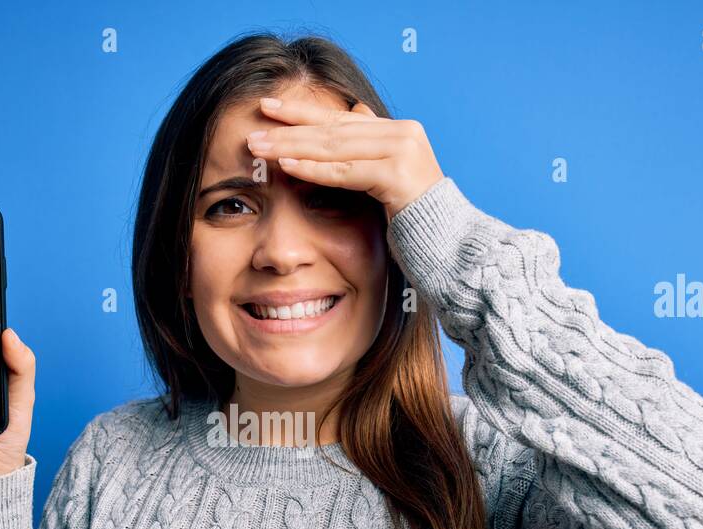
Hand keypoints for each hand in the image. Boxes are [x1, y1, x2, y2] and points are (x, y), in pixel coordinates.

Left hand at [243, 96, 444, 221]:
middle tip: (252, 129)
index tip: (267, 107)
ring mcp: (403, 152)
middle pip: (333, 129)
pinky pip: (345, 172)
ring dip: (290, 146)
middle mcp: (403, 134)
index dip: (302, 112)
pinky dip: (312, 168)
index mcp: (399, 131)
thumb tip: (355, 110)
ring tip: (257, 146)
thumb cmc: (415, 221)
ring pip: (334, 147)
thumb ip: (371, 148)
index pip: (340, 119)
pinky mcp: (399, 176)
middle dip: (288, 129)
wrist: (450, 246)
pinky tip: (284, 165)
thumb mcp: (389, 178)